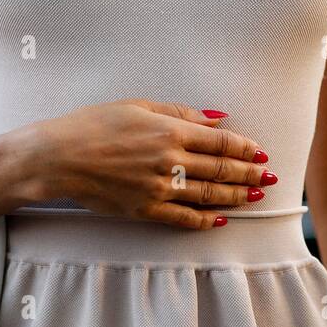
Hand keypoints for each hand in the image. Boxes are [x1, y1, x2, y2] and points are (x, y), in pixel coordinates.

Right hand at [11, 98, 273, 227]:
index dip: (245, 148)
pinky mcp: (144, 209)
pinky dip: (204, 221)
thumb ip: (180, 112)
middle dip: (249, 173)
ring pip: (208, 196)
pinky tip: (219, 220)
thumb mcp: (138, 105)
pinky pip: (182, 218)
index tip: (261, 151)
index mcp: (169, 131)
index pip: (220, 141)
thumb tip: (215, 118)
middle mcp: (169, 161)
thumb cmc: (93, 124)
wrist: (58, 157)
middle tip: (269, 176)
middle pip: (221, 170)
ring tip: (255, 196)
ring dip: (236, 196)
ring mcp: (158, 188)